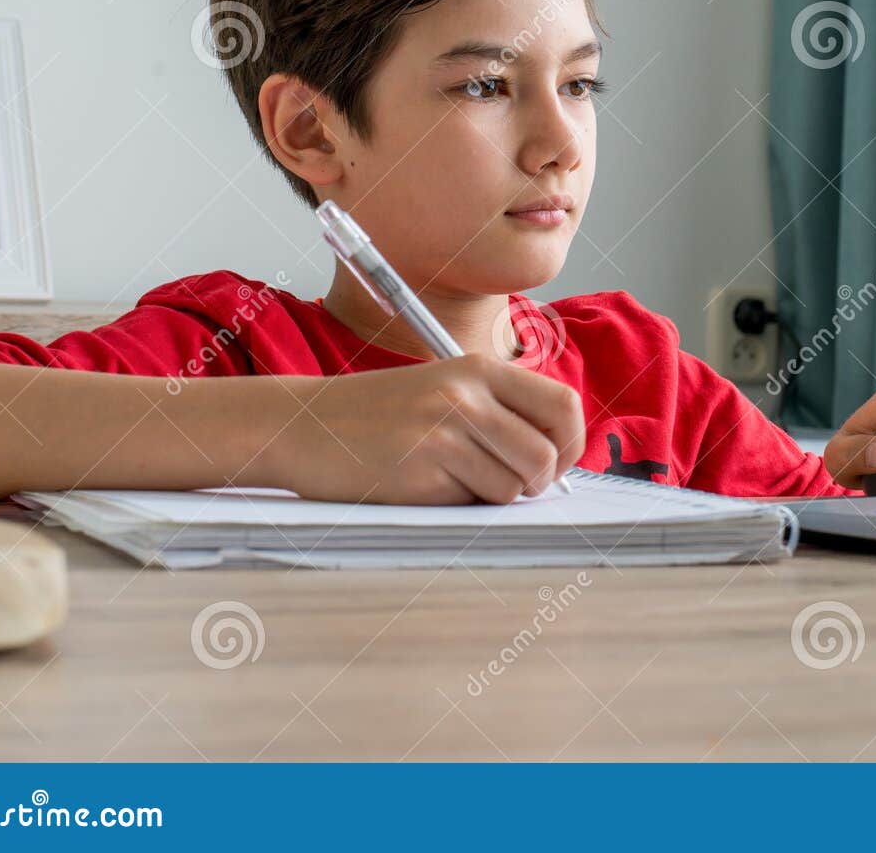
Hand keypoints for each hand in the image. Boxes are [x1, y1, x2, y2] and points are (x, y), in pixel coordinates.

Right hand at [273, 353, 585, 503]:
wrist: (303, 425)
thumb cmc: (378, 414)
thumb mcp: (444, 388)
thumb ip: (498, 411)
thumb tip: (557, 458)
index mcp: (480, 369)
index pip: (563, 404)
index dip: (572, 444)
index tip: (557, 465)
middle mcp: (468, 394)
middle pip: (545, 454)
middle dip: (537, 482)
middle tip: (511, 485)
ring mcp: (445, 431)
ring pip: (513, 486)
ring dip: (495, 496)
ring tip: (456, 480)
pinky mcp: (422, 469)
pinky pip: (472, 503)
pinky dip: (460, 505)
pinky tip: (427, 486)